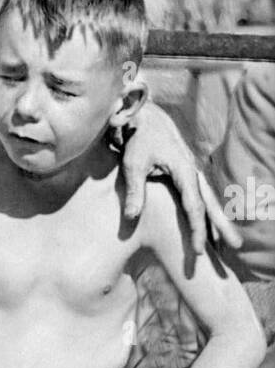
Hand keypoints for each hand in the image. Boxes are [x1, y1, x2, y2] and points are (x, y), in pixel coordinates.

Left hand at [121, 103, 242, 254]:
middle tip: (236, 246)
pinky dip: (208, 211)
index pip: (194, 206)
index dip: (197, 229)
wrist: (144, 117)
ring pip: (209, 200)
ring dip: (219, 220)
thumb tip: (132, 218)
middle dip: (223, 226)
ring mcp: (192, 172)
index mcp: (184, 171)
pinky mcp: (186, 173)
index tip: (200, 251)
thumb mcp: (133, 164)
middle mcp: (193, 172)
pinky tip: (211, 222)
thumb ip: (135, 191)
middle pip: (211, 204)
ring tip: (230, 242)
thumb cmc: (138, 139)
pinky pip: (201, 196)